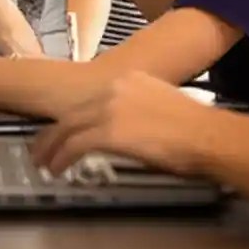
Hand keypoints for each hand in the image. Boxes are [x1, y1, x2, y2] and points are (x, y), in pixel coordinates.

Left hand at [31, 71, 213, 176]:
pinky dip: (61, 158)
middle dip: (53, 132)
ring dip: (52, 147)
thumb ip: (137, 109)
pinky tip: (57, 169)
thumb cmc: (194, 128)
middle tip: (43, 148)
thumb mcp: (161, 104)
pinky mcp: (108, 131)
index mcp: (128, 79)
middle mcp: (113, 88)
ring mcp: (108, 109)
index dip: (72, 116)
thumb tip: (126, 128)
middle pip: (72, 111)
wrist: (205, 136)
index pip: (89, 98)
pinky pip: (74, 145)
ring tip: (44, 162)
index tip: (65, 128)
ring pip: (67, 127)